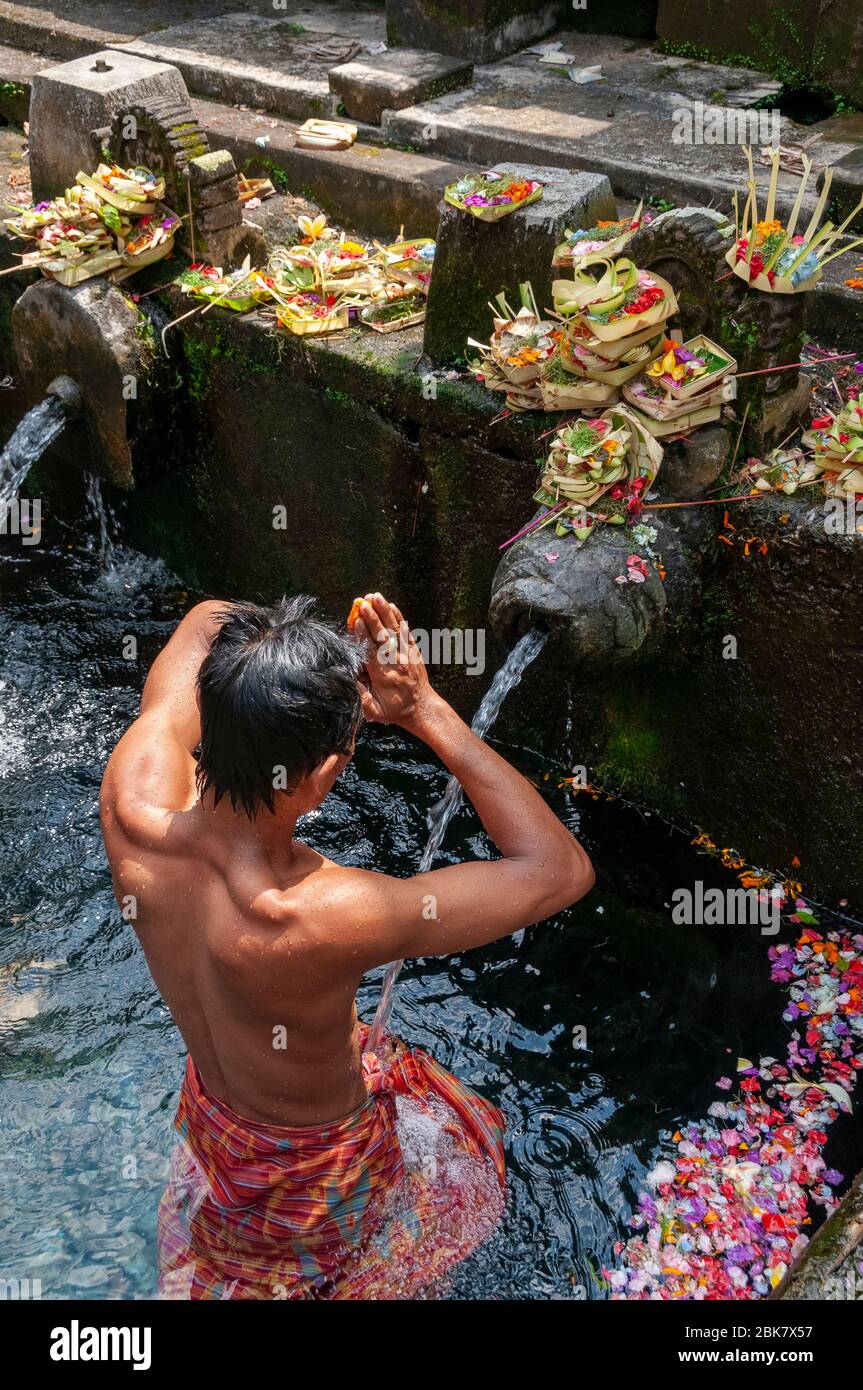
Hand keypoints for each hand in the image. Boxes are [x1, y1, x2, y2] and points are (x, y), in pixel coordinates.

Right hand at [350, 593, 440, 730]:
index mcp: (383, 675)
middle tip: (363, 602)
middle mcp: (395, 662)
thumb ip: (361, 697)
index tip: (355, 620)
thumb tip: (349, 679)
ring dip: (385, 612)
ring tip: (376, 596)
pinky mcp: (413, 650)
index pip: (371, 650)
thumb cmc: (395, 710)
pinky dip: (399, 617)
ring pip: (394, 629)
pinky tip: (392, 606)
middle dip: (372, 617)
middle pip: (382, 636)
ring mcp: (406, 654)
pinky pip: (405, 631)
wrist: (422, 709)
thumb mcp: (374, 711)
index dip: (363, 634)